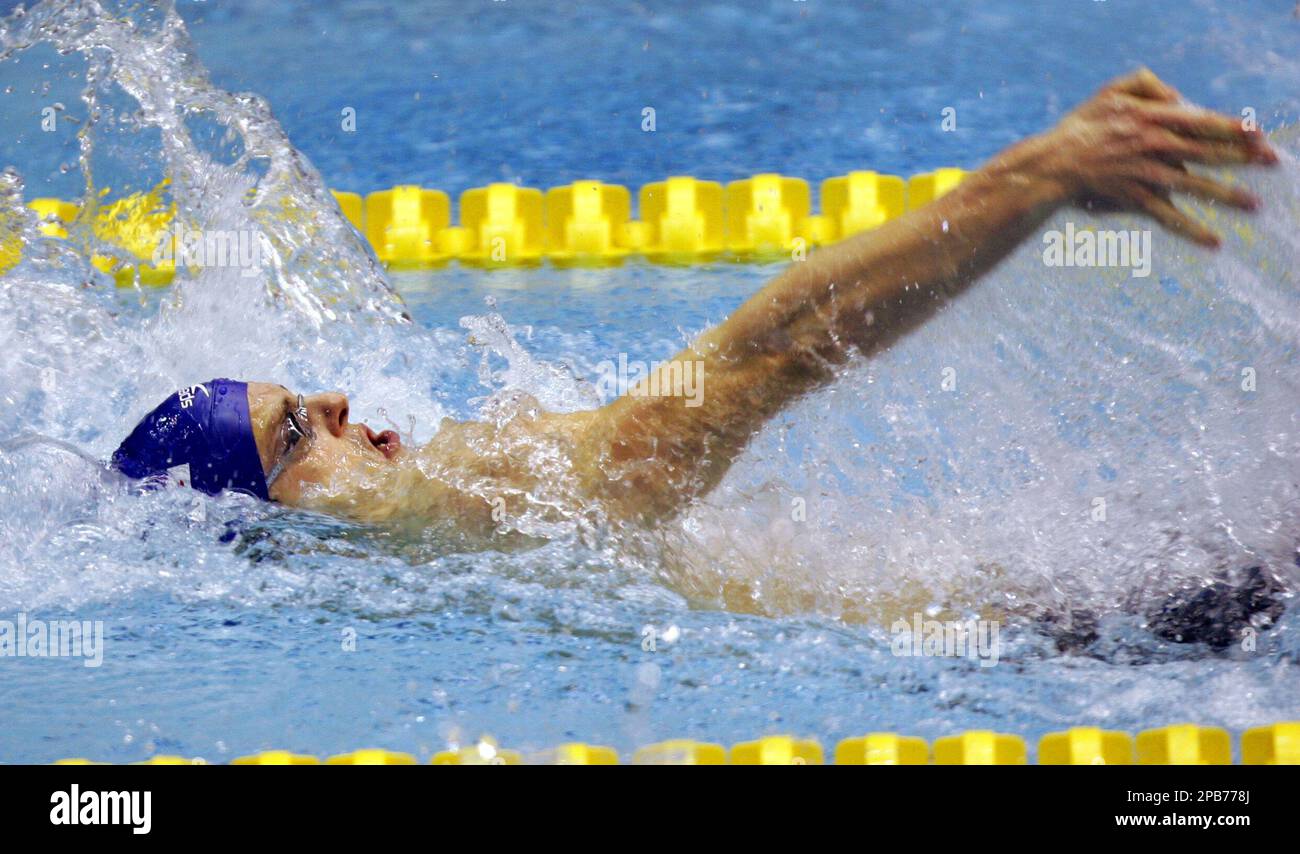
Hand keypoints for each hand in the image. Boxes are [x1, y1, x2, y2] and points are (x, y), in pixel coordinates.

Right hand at [1033, 68, 1276, 246]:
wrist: (1051, 163)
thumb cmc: (1080, 125)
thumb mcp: (1110, 91)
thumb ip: (1146, 84)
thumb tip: (1180, 97)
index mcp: (1150, 118)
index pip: (1200, 121)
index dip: (1231, 127)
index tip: (1258, 134)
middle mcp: (1153, 146)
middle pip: (1206, 152)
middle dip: (1242, 158)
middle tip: (1272, 164)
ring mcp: (1145, 174)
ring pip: (1194, 186)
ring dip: (1226, 196)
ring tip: (1254, 206)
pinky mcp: (1134, 199)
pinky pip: (1168, 216)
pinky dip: (1191, 229)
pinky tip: (1213, 241)